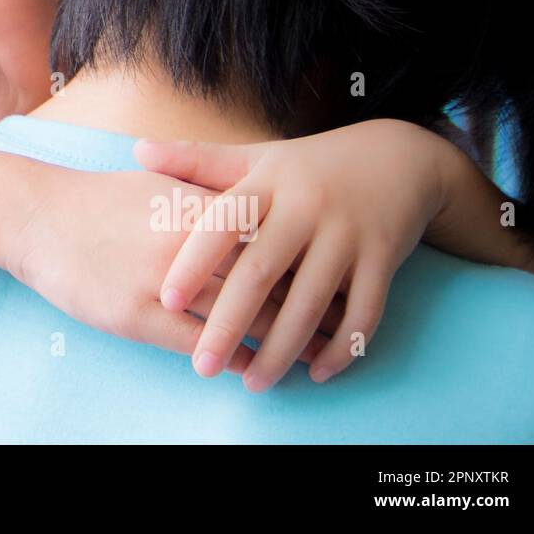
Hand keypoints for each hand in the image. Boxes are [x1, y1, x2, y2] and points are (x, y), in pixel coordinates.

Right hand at [0, 162, 338, 376]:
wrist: (37, 215)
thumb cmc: (99, 198)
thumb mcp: (159, 181)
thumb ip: (206, 192)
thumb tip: (250, 201)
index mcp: (198, 205)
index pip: (273, 235)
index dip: (308, 257)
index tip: (337, 270)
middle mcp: (189, 243)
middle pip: (269, 278)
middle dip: (308, 302)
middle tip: (338, 319)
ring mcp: (165, 282)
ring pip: (241, 316)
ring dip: (280, 338)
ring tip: (310, 353)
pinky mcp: (138, 316)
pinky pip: (201, 344)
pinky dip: (235, 357)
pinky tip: (253, 366)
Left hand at [135, 120, 447, 391]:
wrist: (396, 157)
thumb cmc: (307, 165)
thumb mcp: (255, 157)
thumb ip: (197, 161)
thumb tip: (138, 151)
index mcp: (267, 182)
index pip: (223, 222)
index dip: (194, 261)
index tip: (167, 299)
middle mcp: (307, 207)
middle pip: (262, 272)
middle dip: (230, 323)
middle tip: (202, 365)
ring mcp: (348, 234)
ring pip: (312, 302)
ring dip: (282, 348)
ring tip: (254, 382)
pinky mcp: (384, 258)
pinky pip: (365, 312)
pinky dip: (342, 346)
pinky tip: (317, 372)